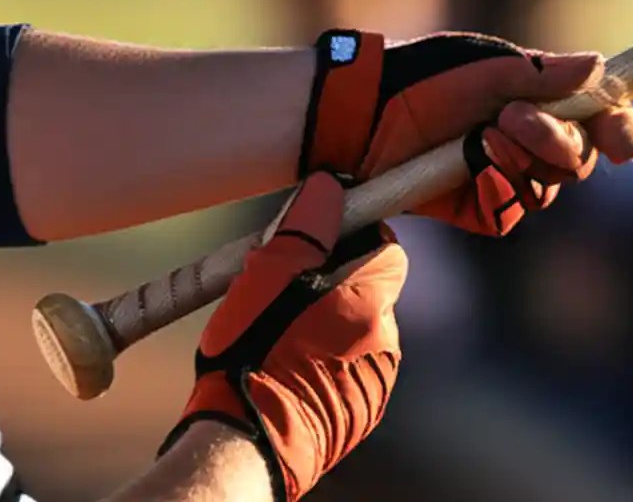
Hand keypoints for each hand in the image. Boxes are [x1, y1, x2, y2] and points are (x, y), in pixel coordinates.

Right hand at [161, 173, 405, 500]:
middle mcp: (386, 338)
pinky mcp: (366, 408)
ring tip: (282, 337)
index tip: (318, 246)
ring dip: (334, 324)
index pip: (386, 247)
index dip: (352, 240)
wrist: (246, 444)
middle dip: (339, 282)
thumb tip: (329, 188)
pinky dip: (332, 362)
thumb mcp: (267, 277)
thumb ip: (305, 229)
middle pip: (373, 289)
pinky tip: (292, 368)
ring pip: (364, 329)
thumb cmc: (251, 358)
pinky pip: (356, 368)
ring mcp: (380, 377)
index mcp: (369, 300)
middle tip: (287, 293)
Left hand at [299, 30, 632, 234]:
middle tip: (513, 117)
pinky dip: (496, 186)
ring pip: (548, 187)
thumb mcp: (485, 69)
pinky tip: (470, 164)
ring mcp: (508, 176)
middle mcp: (534, 142)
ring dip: (521, 160)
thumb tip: (600, 66)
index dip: (620, 130)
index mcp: (544, 101)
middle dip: (556, 139)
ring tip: (480, 136)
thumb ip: (542, 74)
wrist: (361, 115)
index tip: (620, 138)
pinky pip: (510, 210)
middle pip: (581, 159)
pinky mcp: (481, 208)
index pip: (602, 121)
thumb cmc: (423, 79)